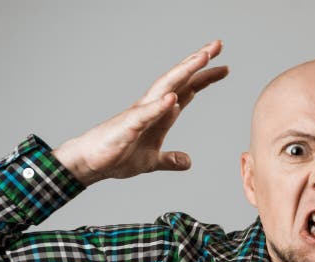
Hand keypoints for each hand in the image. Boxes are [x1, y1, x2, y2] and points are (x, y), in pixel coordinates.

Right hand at [53, 40, 228, 185]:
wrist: (89, 163)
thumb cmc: (116, 156)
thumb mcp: (151, 161)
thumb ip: (170, 159)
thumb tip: (187, 161)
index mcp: (159, 113)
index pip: (187, 90)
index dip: (205, 78)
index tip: (224, 68)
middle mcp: (150, 107)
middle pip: (178, 79)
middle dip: (198, 62)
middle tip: (218, 45)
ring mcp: (138, 115)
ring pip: (164, 88)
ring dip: (184, 73)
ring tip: (202, 58)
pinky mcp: (127, 127)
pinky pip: (145, 115)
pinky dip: (159, 106)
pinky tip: (174, 98)